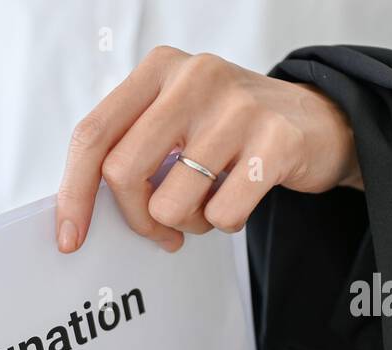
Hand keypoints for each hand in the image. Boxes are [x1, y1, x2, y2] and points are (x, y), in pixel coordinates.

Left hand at [55, 47, 360, 253]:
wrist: (321, 120)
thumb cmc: (230, 129)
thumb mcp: (174, 118)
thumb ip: (130, 147)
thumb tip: (82, 211)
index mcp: (158, 69)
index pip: (93, 136)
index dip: (74, 194)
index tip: (70, 238)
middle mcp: (195, 77)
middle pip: (123, 174)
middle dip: (138, 218)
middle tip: (162, 229)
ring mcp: (238, 106)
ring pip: (171, 203)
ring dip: (188, 222)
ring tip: (210, 203)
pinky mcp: (277, 141)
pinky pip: (222, 215)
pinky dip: (225, 224)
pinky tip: (240, 200)